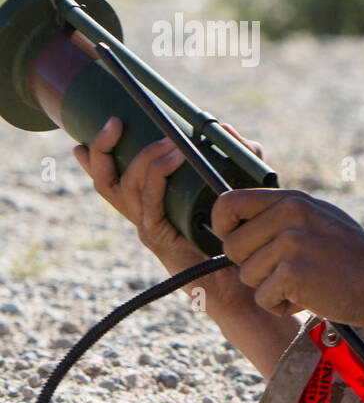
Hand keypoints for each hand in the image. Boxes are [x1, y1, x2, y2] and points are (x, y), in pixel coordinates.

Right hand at [73, 118, 264, 271]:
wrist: (243, 280)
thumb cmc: (240, 232)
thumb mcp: (240, 182)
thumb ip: (237, 153)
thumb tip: (222, 125)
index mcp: (150, 207)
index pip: (111, 182)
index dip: (94, 161)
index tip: (82, 139)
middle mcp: (143, 217)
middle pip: (106, 182)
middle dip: (102, 149)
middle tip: (114, 122)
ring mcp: (149, 229)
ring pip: (128, 187)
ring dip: (145, 157)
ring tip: (168, 138)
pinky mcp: (162, 239)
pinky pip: (151, 203)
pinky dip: (159, 176)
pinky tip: (176, 157)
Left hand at [210, 187, 363, 325]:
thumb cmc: (356, 257)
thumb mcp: (320, 218)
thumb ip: (284, 215)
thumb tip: (241, 220)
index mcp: (292, 200)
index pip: (228, 202)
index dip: (222, 226)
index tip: (237, 241)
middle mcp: (287, 215)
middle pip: (232, 248)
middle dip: (253, 267)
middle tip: (287, 271)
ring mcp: (289, 243)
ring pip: (247, 276)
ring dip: (271, 289)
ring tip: (306, 283)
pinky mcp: (291, 273)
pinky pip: (264, 299)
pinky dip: (283, 306)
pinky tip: (311, 297)